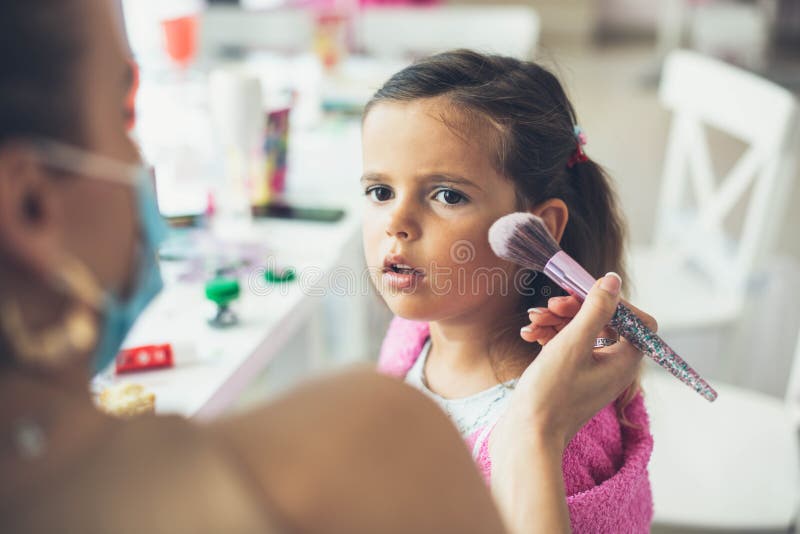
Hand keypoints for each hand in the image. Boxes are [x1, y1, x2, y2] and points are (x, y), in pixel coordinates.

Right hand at [489, 275, 655, 532]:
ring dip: (557, 320)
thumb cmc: (552, 393)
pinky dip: (549, 336)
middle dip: (576, 309)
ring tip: (532, 319)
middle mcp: (613, 368)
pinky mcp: (569, 379)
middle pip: (605, 323)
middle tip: (552, 304)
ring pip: (581, 333)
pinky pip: (566, 348)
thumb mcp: (573, 343)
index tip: (586, 293)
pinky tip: (528, 334)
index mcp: (625, 361)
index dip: (615, 302)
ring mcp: (590, 374)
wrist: (525, 436)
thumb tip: (613, 280)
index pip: (637, 320)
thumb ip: (596, 309)